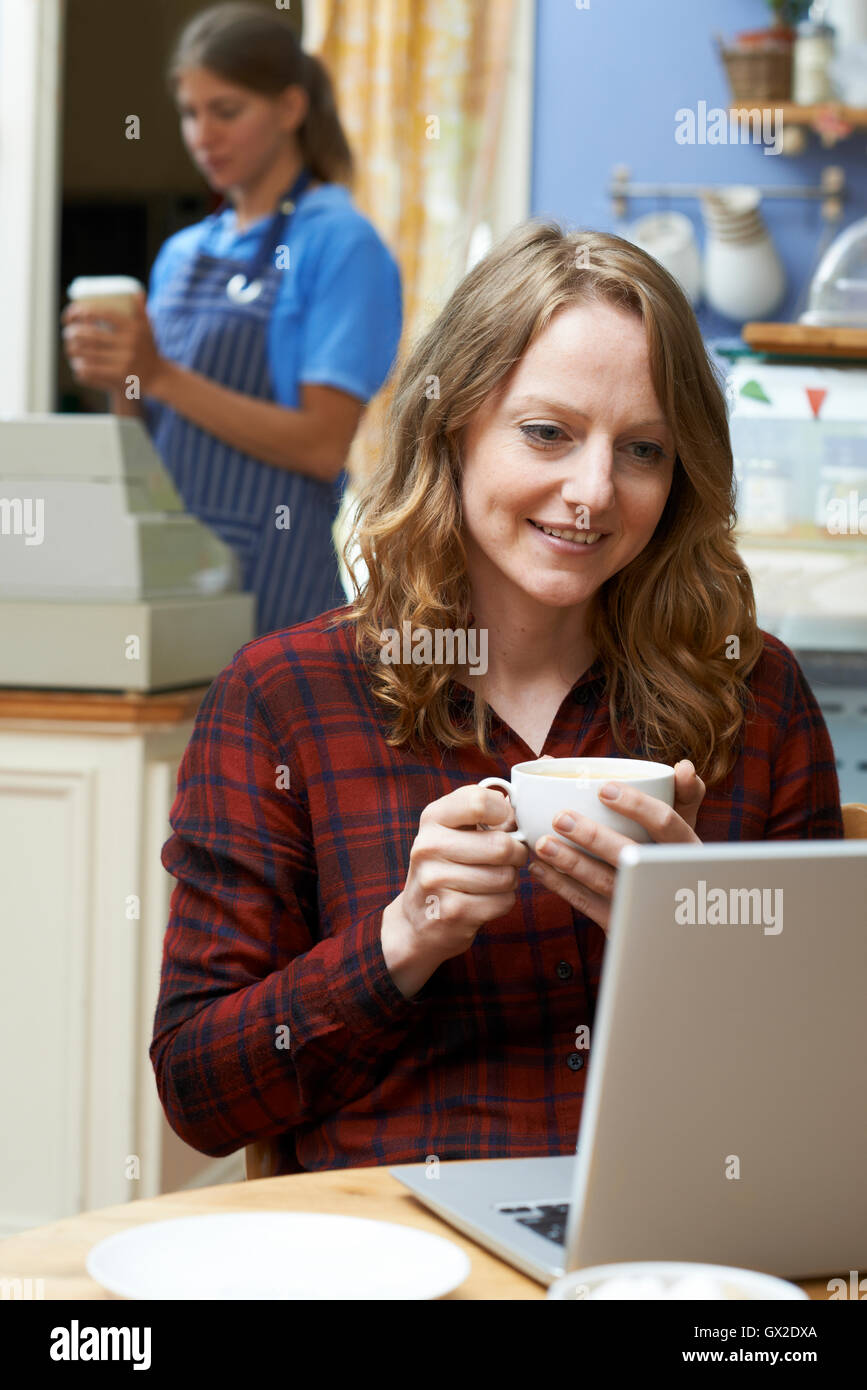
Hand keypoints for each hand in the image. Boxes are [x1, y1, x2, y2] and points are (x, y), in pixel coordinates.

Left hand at [61, 293, 166, 394]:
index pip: (102, 313)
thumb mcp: (148, 329)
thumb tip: (136, 292)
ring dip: (73, 351)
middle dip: (72, 333)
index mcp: (133, 327)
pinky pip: (91, 370)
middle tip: (68, 333)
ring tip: (70, 349)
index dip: (82, 311)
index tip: (71, 315)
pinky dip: (80, 368)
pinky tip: (78, 366)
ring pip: (87, 353)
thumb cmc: (148, 350)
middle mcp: (128, 343)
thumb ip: (141, 311)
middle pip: (89, 334)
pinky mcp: (119, 376)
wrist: (158, 378)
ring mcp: (124, 360)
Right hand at [381, 784, 528, 995]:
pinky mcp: (450, 912)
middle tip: (509, 858)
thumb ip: (486, 814)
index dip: (504, 813)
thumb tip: (521, 813)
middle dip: (516, 854)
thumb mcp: (455, 831)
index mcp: (433, 818)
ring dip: (510, 880)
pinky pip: (502, 901)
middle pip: (501, 845)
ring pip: (506, 876)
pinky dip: (503, 901)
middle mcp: (428, 846)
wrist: (419, 918)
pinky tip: (485, 900)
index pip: (479, 801)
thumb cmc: (448, 866)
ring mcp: (435, 880)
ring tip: (494, 880)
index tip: (503, 823)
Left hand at [527, 760, 705, 933]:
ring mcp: (643, 903)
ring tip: (542, 843)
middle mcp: (666, 878)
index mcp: (686, 849)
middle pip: (629, 856)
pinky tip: (540, 868)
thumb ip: (685, 797)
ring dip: (570, 863)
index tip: (603, 788)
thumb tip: (683, 766)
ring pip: (604, 883)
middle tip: (560, 817)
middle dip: (593, 837)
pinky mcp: (621, 923)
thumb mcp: (687, 833)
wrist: (679, 925)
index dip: (636, 805)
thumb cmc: (676, 863)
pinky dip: (561, 886)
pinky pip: (587, 904)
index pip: (666, 823)